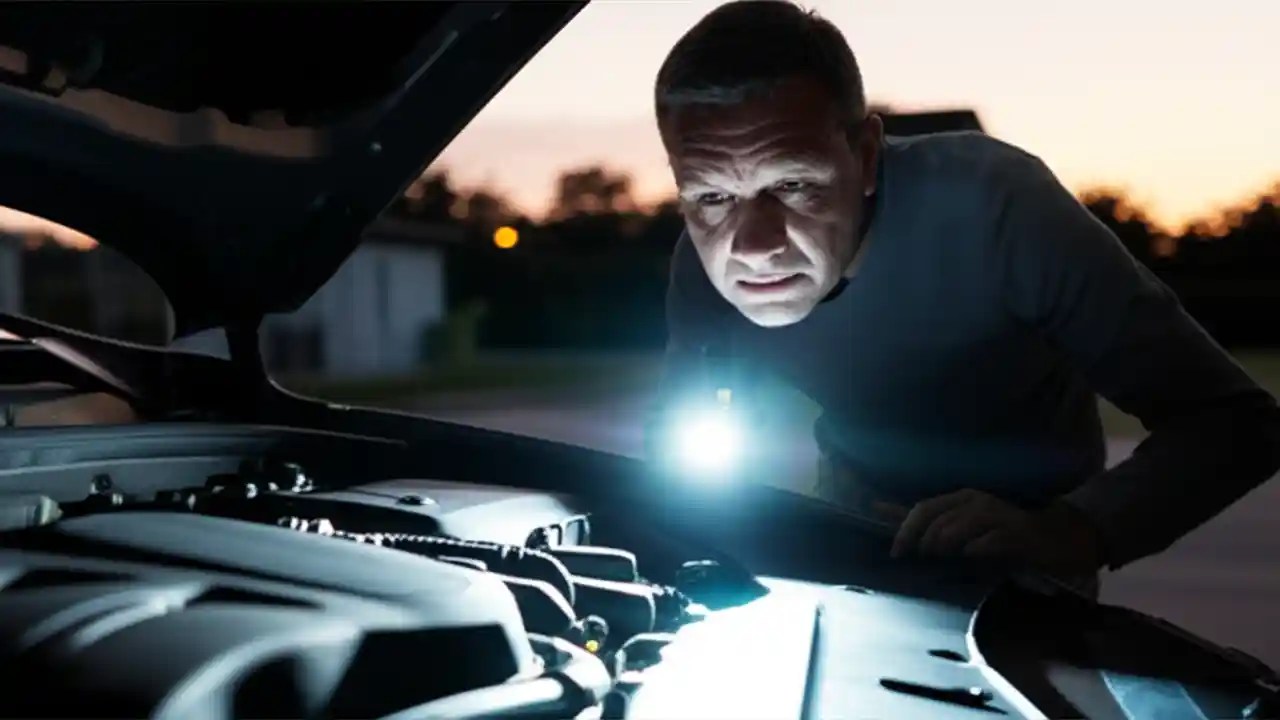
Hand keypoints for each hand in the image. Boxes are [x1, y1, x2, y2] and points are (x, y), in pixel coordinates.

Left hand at [875, 489, 1103, 575]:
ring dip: (946, 545)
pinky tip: (971, 556)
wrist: (1052, 539)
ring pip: (959, 527)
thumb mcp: (959, 526)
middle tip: (926, 558)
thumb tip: (878, 509)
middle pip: (937, 518)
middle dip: (924, 541)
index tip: (895, 553)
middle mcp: (977, 501)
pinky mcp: (1016, 534)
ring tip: (947, 557)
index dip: (905, 530)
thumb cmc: (1000, 534)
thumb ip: (924, 521)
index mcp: (961, 499)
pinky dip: (976, 549)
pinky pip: (988, 541)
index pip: (923, 508)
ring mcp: (997, 515)